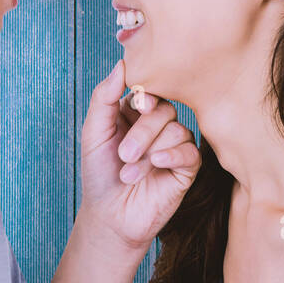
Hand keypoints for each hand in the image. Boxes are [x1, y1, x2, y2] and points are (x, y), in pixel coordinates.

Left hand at [77, 59, 201, 250]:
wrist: (109, 217)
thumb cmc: (99, 174)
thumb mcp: (94, 133)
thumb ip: (103, 98)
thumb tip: (121, 65)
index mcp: (135, 112)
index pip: (149, 90)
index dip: (146, 94)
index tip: (138, 104)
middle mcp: (158, 126)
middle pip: (164, 110)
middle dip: (143, 132)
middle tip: (124, 154)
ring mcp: (174, 146)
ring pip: (177, 130)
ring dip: (149, 152)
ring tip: (129, 174)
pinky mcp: (187, 168)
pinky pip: (190, 152)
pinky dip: (172, 156)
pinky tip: (156, 166)